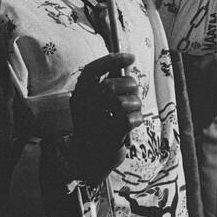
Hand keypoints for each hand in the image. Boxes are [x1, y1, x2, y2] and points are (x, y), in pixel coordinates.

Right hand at [68, 52, 142, 185]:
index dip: (113, 60)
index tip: (130, 56)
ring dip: (135, 104)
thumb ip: (108, 85)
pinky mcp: (108, 137)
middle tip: (134, 91)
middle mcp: (83, 107)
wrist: (89, 159)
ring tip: (133, 110)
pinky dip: (137, 118)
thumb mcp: (96, 103)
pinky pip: (130, 119)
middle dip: (130, 85)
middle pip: (112, 85)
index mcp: (79, 95)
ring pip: (123, 102)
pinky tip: (134, 121)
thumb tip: (126, 65)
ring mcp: (94, 122)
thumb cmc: (99, 125)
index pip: (93, 70)